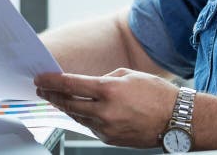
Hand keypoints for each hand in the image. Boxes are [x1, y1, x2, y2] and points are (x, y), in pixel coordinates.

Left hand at [35, 68, 178, 147]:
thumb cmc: (156, 94)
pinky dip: (84, 117)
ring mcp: (107, 128)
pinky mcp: (110, 139)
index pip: (71, 85)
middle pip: (68, 104)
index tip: (40, 78)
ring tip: (57, 98)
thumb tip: (87, 86)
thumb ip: (104, 80)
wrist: (176, 119)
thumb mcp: (129, 76)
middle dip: (52, 96)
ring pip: (77, 117)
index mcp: (109, 90)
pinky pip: (90, 127)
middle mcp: (105, 111)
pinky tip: (81, 110)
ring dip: (66, 107)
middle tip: (42, 89)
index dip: (52, 82)